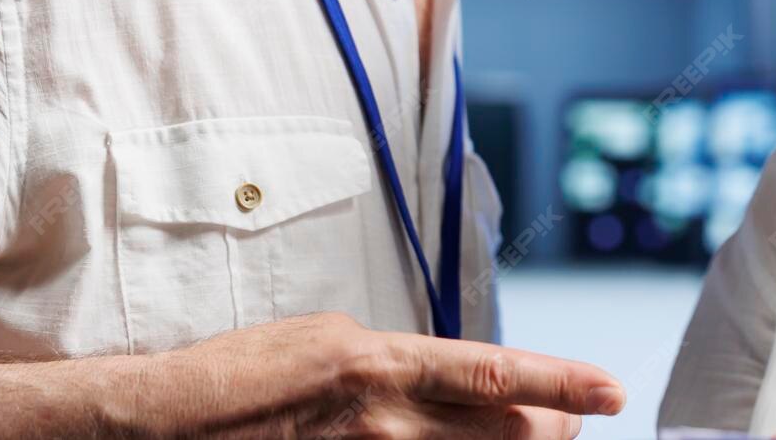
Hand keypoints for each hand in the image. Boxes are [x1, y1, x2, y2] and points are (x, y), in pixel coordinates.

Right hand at [119, 311, 626, 438]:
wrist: (164, 423)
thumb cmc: (244, 377)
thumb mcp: (333, 343)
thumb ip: (400, 366)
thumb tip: (455, 378)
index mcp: (384, 362)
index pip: (498, 374)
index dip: (563, 383)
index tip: (611, 390)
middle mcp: (386, 417)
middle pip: (504, 435)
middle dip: (551, 430)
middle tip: (573, 424)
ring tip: (535, 438)